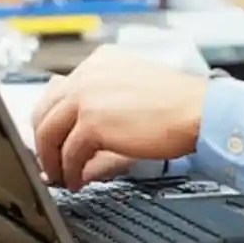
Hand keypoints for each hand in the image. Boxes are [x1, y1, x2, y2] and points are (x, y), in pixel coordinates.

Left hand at [30, 44, 210, 190]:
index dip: (51, 122)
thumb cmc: (178, 104)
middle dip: (44, 144)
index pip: (57, 92)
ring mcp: (87, 96)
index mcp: (99, 62)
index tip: (52, 141)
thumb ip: (100, 101)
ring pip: (50, 134)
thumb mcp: (132, 91)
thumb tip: (71, 132)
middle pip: (44, 112)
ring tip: (64, 176)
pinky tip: (79, 180)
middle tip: (51, 164)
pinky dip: (70, 171)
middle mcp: (88, 74)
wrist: (199, 111)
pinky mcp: (91, 123)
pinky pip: (69, 154)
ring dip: (54, 161)